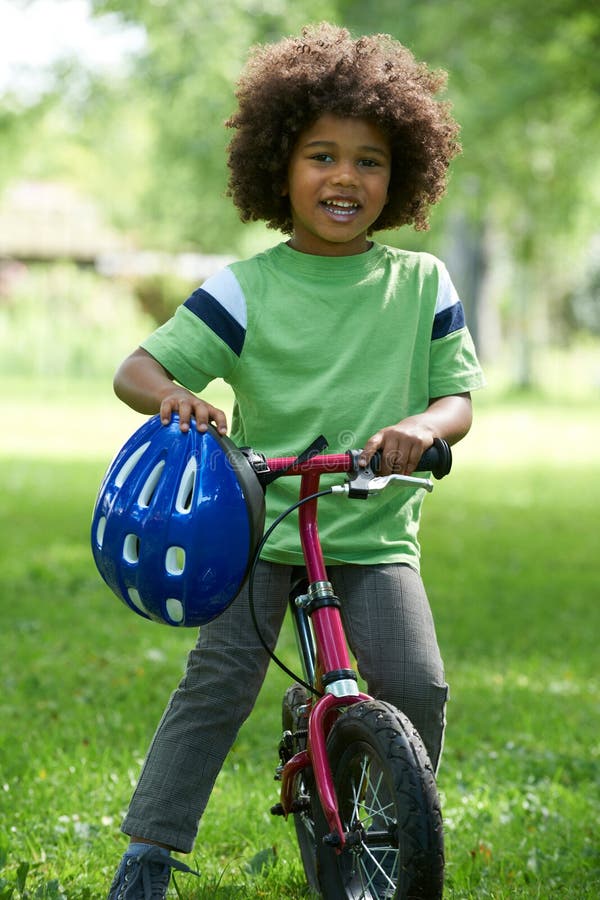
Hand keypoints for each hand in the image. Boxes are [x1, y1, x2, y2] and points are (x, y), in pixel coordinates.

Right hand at [159, 388, 227, 434]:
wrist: (175, 394)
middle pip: (201, 408)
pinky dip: (166, 414)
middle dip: (202, 419)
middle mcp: (196, 404)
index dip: (222, 422)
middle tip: (202, 430)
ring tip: (184, 429)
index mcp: (207, 409)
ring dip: (185, 418)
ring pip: (185, 407)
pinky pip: (167, 406)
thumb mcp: (200, 420)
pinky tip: (165, 423)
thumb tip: (210, 453)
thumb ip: (205, 432)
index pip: (218, 413)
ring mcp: (182, 401)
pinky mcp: (169, 401)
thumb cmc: (191, 414)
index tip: (222, 433)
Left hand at [358, 394, 472, 475]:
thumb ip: (380, 449)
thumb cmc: (400, 436)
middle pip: (388, 457)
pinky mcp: (419, 442)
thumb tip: (368, 467)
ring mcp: (407, 438)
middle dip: (385, 471)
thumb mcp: (388, 437)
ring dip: (398, 472)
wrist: (422, 425)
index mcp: (383, 434)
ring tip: (396, 476)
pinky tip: (406, 473)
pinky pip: (412, 461)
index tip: (362, 464)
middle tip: (385, 477)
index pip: (372, 444)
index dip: (366, 455)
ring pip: (400, 461)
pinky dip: (408, 470)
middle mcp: (394, 434)